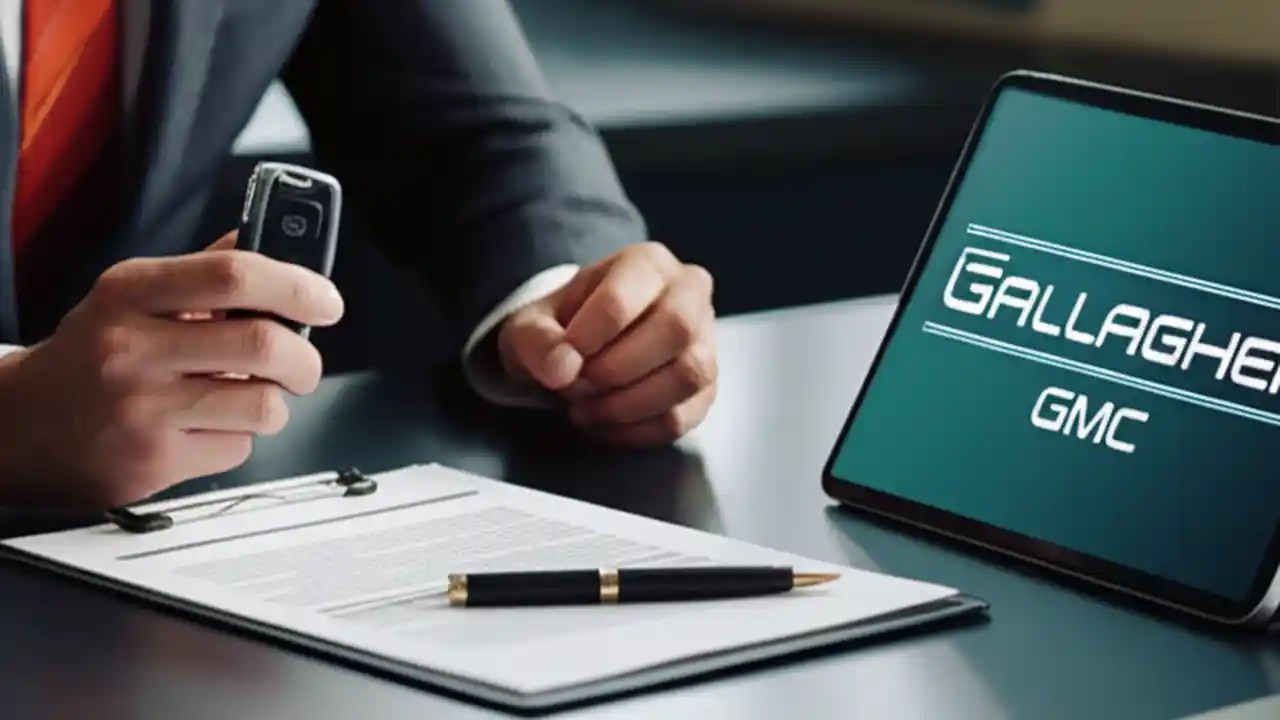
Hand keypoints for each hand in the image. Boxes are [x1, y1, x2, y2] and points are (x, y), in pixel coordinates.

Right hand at [0, 233, 343, 507]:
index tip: (326, 302)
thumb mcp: (131, 296)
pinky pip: (236, 446)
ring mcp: (141, 407)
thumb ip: (203, 271)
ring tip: (249, 397)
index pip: (234, 274)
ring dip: (273, 403)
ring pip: (262, 404)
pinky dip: (236, 438)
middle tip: (303, 365)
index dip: (297, 286)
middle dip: (304, 359)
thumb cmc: (88, 356)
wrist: (15, 426)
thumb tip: (270, 243)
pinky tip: (204, 427)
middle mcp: (132, 345)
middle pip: (262, 343)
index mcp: (132, 291)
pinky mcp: (151, 459)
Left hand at [498, 243, 716, 445]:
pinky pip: (683, 417)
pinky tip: (604, 425)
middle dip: (614, 370)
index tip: (561, 361)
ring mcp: (706, 341)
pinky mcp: (706, 388)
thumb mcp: (533, 324)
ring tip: (585, 409)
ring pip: (687, 376)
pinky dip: (636, 431)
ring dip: (626, 405)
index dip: (587, 338)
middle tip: (575, 387)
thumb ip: (538, 341)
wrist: (585, 348)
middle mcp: (689, 292)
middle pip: (674, 330)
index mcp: (646, 262)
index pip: (622, 299)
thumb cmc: (565, 327)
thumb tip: (561, 370)